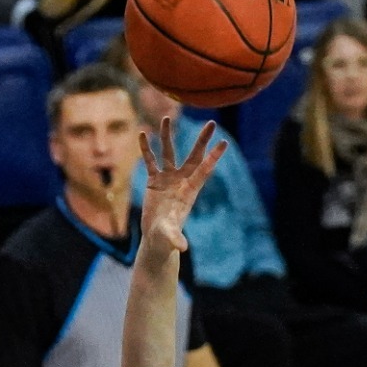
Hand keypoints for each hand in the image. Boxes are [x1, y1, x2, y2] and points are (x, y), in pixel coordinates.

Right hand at [138, 117, 226, 261]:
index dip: (213, 156)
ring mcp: (168, 179)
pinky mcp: (154, 181)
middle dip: (202, 140)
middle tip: (211, 122)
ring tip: (167, 118)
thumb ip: (176, 239)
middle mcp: (181, 181)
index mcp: (190, 191)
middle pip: (193, 156)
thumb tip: (182, 248)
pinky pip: (150, 161)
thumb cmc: (167, 239)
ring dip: (167, 136)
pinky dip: (146, 148)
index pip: (204, 170)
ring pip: (169, 152)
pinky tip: (142, 134)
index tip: (224, 142)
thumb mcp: (170, 237)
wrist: (157, 238)